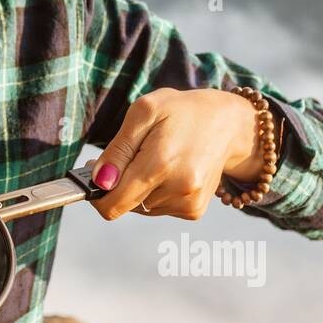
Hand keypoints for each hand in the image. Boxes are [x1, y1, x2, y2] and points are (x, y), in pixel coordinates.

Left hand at [87, 87, 264, 220]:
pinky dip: (155, 192)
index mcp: (160, 163)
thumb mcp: (143, 112)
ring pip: (140, 208)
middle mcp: (178, 189)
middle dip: (118, 185)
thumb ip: (117, 150)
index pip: (113, 203)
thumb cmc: (181, 112)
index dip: (97, 193)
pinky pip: (158, 208)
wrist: (227, 123)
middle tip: (130, 156)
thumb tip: (100, 181)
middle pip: (124, 206)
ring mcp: (189, 202)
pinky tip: (170, 170)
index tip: (96, 174)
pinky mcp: (195, 210)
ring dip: (139, 188)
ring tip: (157, 158)